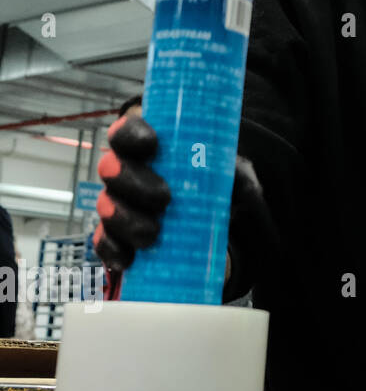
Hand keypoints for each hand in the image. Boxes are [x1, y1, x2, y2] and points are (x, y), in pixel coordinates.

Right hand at [95, 112, 273, 300]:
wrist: (217, 229)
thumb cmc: (218, 190)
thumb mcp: (234, 177)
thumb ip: (237, 176)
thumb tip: (237, 186)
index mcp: (150, 150)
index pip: (126, 131)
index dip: (131, 133)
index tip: (152, 143)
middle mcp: (127, 172)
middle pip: (110, 168)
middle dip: (132, 181)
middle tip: (164, 198)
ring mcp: (117, 204)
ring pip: (106, 205)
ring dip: (125, 219)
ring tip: (152, 234)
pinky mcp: (116, 236)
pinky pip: (104, 242)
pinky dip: (113, 250)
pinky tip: (128, 259)